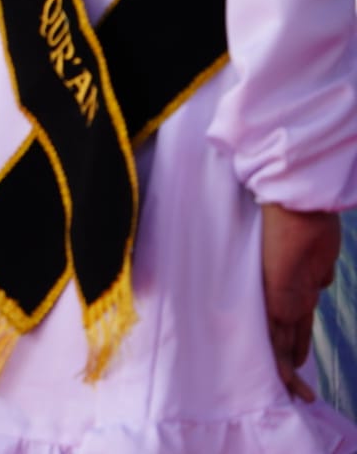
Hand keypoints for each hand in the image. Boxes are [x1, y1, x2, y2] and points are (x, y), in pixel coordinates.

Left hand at [261, 202, 340, 401]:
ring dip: (289, 370)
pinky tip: (287, 381)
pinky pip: (277, 339)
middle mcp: (284, 297)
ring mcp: (280, 300)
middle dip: (290, 363)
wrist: (296, 205)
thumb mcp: (321, 254)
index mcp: (290, 286)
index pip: (290, 322)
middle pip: (285, 337)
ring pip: (282, 344)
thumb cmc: (307, 220)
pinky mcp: (276, 302)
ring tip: (294, 393)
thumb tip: (322, 282)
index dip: (294, 343)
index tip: (297, 361)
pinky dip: (283, 363)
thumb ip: (318, 271)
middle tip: (294, 388)